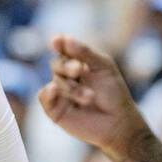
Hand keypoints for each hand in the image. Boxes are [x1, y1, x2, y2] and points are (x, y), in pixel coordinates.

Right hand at [38, 35, 144, 154]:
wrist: (118, 123)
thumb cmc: (114, 94)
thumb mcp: (103, 67)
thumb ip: (85, 52)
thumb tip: (62, 38)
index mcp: (78, 63)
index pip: (64, 49)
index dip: (59, 44)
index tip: (57, 41)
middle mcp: (67, 76)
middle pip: (57, 64)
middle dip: (67, 66)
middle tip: (79, 70)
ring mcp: (60, 93)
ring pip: (55, 81)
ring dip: (72, 88)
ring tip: (90, 97)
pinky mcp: (55, 109)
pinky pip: (43, 97)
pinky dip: (47, 93)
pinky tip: (54, 90)